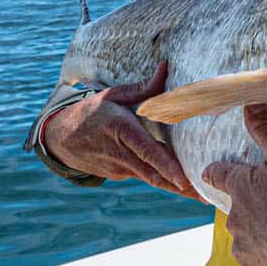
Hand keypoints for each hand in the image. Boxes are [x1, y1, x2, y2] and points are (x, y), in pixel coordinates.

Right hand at [41, 64, 201, 199]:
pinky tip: (182, 184)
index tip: (182, 180)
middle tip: (205, 197)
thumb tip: (166, 68)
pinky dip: (162, 179)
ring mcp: (119, 168)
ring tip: (202, 196)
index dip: (165, 166)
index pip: (147, 151)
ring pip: (152, 179)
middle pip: (154, 174)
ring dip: (176, 187)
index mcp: (121, 130)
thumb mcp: (113, 95)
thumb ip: (143, 87)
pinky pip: (144, 175)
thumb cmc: (91, 112)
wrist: (60, 138)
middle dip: (180, 187)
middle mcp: (120, 153)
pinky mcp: (120, 175)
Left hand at [202, 105, 266, 265]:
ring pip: (244, 236)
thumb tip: (249, 105)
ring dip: (258, 232)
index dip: (216, 172)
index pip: (216, 174)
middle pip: (235, 209)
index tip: (214, 172)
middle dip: (250, 207)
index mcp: (239, 187)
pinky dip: (266, 256)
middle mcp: (233, 218)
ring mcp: (242, 246)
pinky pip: (254, 260)